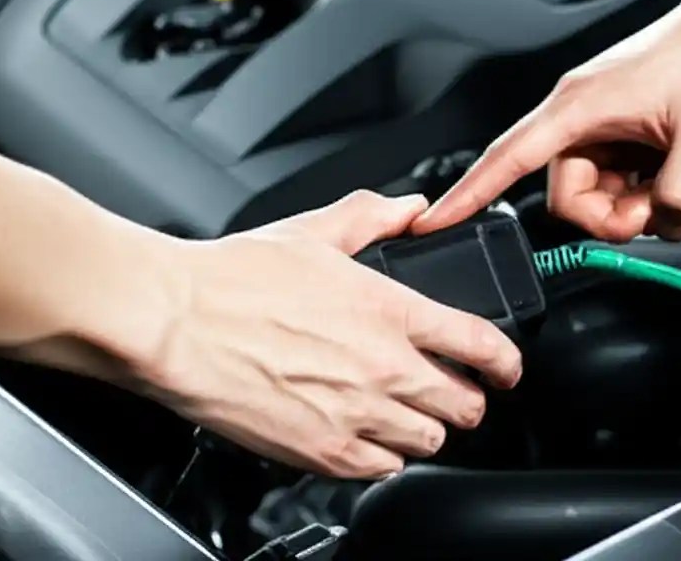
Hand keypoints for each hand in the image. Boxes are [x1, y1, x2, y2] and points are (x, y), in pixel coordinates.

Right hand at [143, 191, 521, 478]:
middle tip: (456, 392)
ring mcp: (356, 415)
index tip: (509, 369)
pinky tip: (370, 437)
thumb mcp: (316, 231)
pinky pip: (382, 469)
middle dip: (469, 398)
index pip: (483, 346)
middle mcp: (385, 369)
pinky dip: (385, 457)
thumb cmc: (233, 279)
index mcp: (392, 312)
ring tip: (410, 415)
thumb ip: (375, 217)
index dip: (508, 362)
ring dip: (427, 429)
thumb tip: (411, 210)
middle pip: (467, 404)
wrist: (171, 323)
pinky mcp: (321, 452)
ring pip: (430, 441)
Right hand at [413, 0, 680, 241]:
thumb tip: (662, 225)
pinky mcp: (641, 127)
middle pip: (572, 195)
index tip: (433, 222)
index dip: (467, 195)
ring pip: (609, 192)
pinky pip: (634, 178)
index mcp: (580, 106)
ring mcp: (615, 121)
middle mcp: (587, 113)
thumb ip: (675, 199)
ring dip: (650, 205)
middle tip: (667, 208)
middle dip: (620, 216)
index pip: (506, 158)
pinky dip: (663, 190)